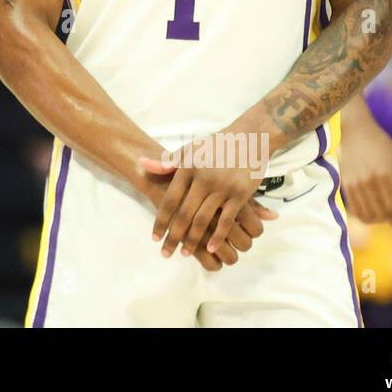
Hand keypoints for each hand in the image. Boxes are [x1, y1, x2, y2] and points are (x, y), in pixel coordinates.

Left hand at [140, 134, 276, 258]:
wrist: (249, 138)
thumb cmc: (216, 145)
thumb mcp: (191, 149)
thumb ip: (168, 161)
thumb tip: (143, 164)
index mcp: (188, 168)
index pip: (170, 200)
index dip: (161, 220)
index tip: (154, 237)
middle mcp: (203, 179)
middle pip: (184, 214)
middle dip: (173, 236)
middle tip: (166, 253)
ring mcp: (222, 188)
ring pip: (203, 220)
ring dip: (193, 240)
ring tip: (184, 253)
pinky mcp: (240, 195)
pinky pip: (226, 220)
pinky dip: (217, 236)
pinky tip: (209, 248)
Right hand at [340, 118, 391, 224]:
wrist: (355, 132)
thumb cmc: (381, 145)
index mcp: (386, 174)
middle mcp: (369, 180)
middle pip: (381, 212)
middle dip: (390, 218)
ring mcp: (355, 183)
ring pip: (367, 214)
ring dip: (377, 219)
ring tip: (382, 215)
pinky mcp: (345, 184)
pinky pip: (354, 209)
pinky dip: (364, 216)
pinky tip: (370, 212)